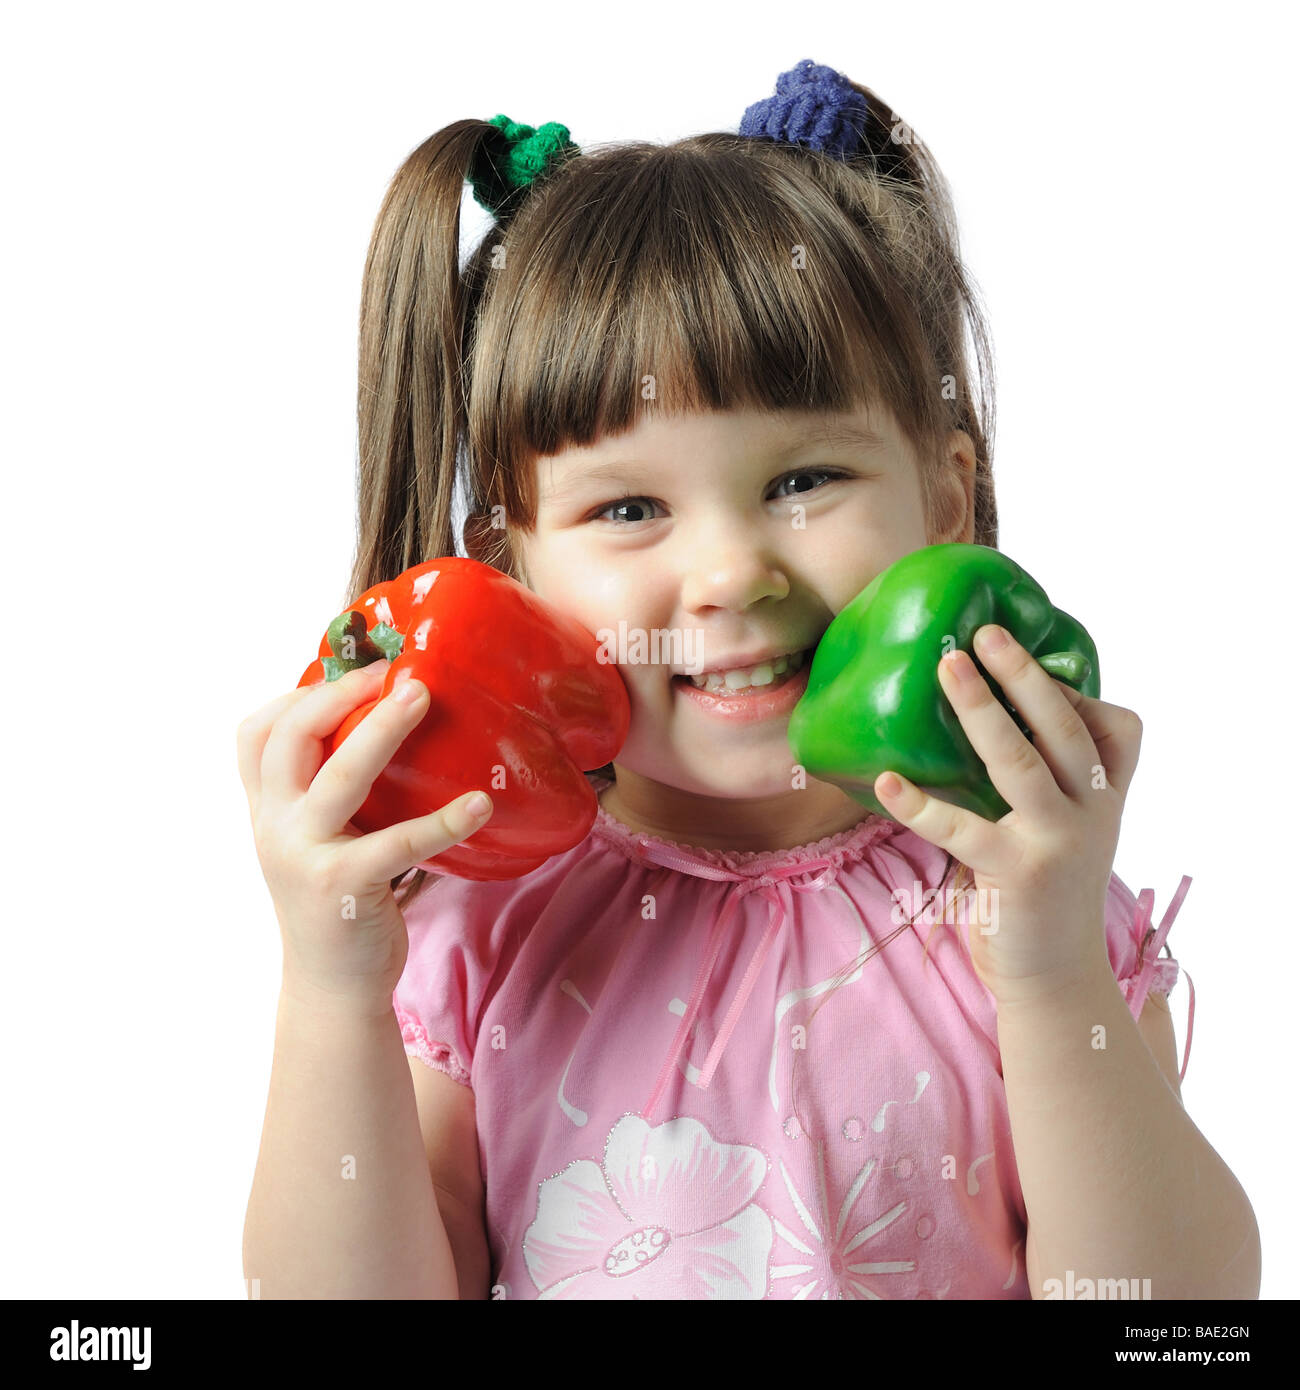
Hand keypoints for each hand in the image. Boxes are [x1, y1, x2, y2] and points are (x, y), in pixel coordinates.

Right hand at [236, 661, 493, 1011]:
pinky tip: (479, 804)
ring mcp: (305, 855)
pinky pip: (400, 842)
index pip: (254, 734)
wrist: (331, 985)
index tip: (348, 669)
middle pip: (291, 738)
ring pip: (339, 777)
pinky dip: (444, 820)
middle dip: (340, 694)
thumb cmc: (337, 898)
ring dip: (383, 730)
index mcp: (266, 809)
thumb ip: (327, 791)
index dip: (295, 694)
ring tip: (423, 697)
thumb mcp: (314, 838)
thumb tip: (386, 724)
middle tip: (395, 673)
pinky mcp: (345, 886)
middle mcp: (274, 826)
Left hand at [873, 623, 1140, 1006]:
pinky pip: (962, 829)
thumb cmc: (1042, 891)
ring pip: (1021, 763)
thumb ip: (1041, 782)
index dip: (1076, 690)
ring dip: (982, 711)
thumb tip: (975, 717)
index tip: (1035, 655)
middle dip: (1026, 676)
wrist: (1054, 979)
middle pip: (1066, 730)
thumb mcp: (1061, 829)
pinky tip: (888, 780)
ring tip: (948, 668)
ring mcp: (1058, 843)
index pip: (1115, 731)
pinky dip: (920, 804)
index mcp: (1104, 797)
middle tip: (986, 633)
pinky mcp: (1017, 875)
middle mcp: (1092, 814)